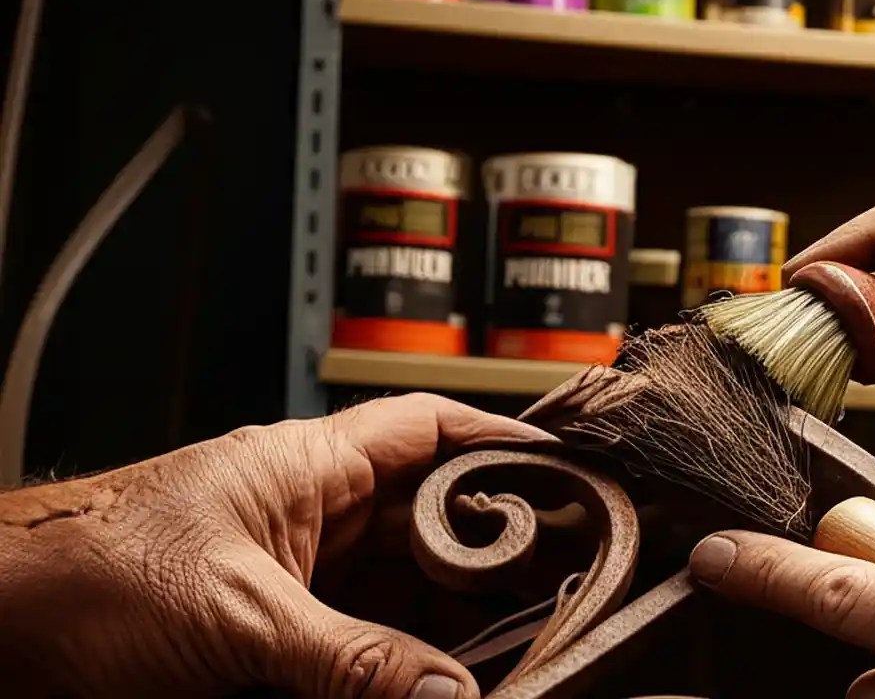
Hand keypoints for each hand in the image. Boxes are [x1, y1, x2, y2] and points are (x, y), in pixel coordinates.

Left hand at [0, 393, 552, 697]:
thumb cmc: (77, 577)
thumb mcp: (233, 616)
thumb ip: (347, 658)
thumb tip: (443, 692)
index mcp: (305, 468)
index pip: (428, 432)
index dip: (503, 444)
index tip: (568, 472)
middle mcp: (313, 517)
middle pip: (435, 521)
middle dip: (495, 554)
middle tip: (561, 587)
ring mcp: (299, 579)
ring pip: (407, 591)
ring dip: (456, 622)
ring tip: (516, 645)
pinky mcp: (278, 637)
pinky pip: (368, 645)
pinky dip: (407, 666)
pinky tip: (442, 682)